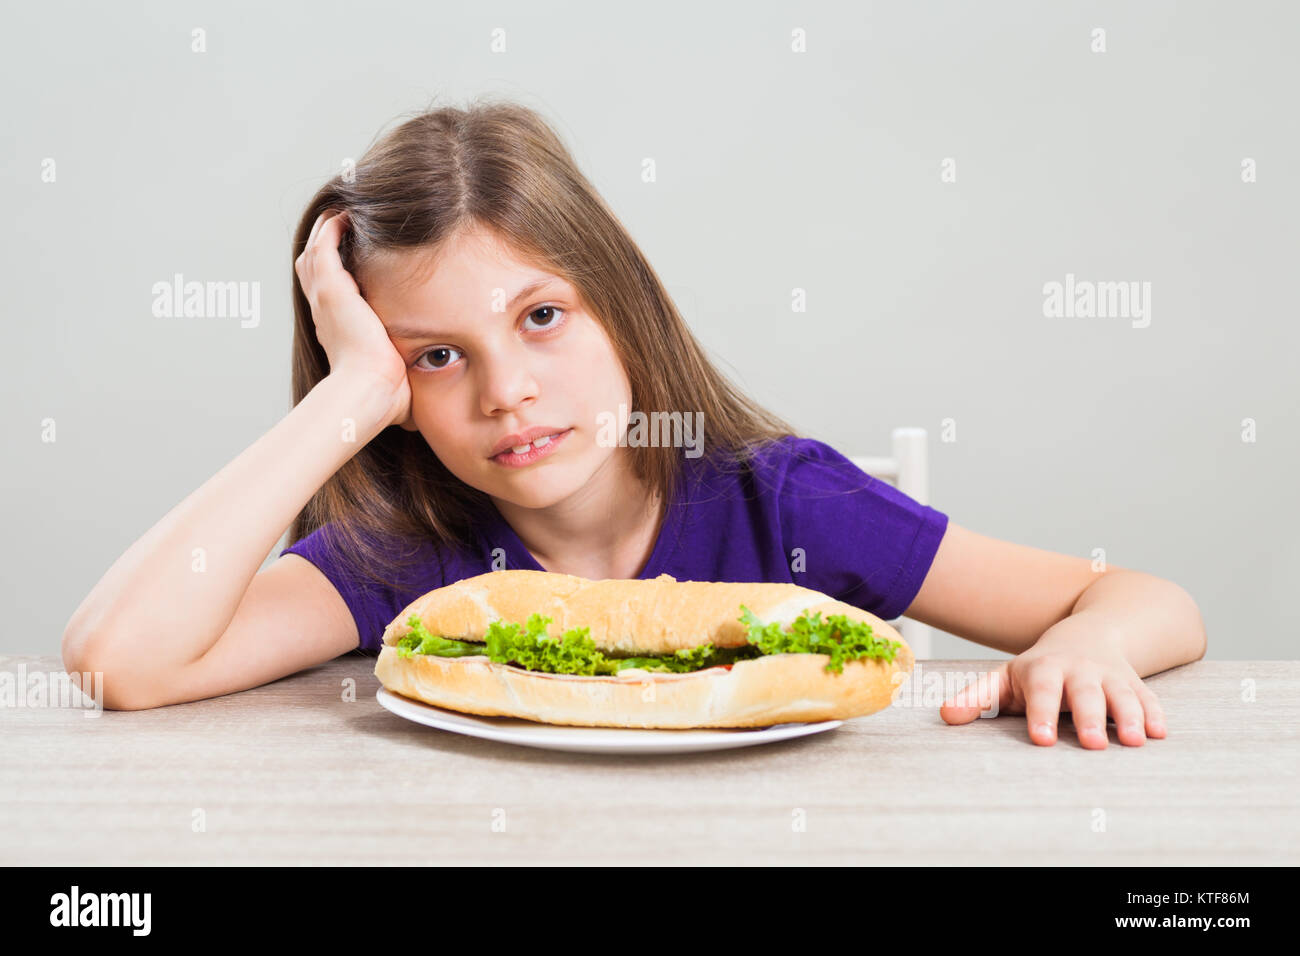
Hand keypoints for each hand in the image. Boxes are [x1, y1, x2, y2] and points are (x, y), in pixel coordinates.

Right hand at [295, 210, 412, 428]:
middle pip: (316, 267)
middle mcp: (326, 312)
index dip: (339, 274)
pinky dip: (332, 227)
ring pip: (316, 253)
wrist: (369, 393)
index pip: (332, 294)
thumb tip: (426, 420)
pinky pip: (324, 245)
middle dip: (328, 244)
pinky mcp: (331, 289)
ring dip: (328, 231)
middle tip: (345, 223)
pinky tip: (347, 212)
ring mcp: (325, 299)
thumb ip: (407, 387)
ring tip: (345, 211)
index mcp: (338, 331)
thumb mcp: (396, 386)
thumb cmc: (385, 400)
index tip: (356, 260)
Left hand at [938, 616, 1167, 747]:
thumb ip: (977, 698)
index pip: (1041, 691)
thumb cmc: (1038, 670)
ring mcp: (1110, 676)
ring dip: (1129, 716)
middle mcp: (1079, 671)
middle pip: (1084, 693)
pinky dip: (1155, 713)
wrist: (1088, 636)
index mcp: (1043, 670)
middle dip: (1089, 718)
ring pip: (1121, 694)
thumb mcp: (1005, 679)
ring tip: (1136, 741)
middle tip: (1092, 746)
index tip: (1040, 739)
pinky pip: (1148, 698)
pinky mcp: (1135, 684)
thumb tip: (945, 717)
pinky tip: (1160, 733)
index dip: (1041, 714)